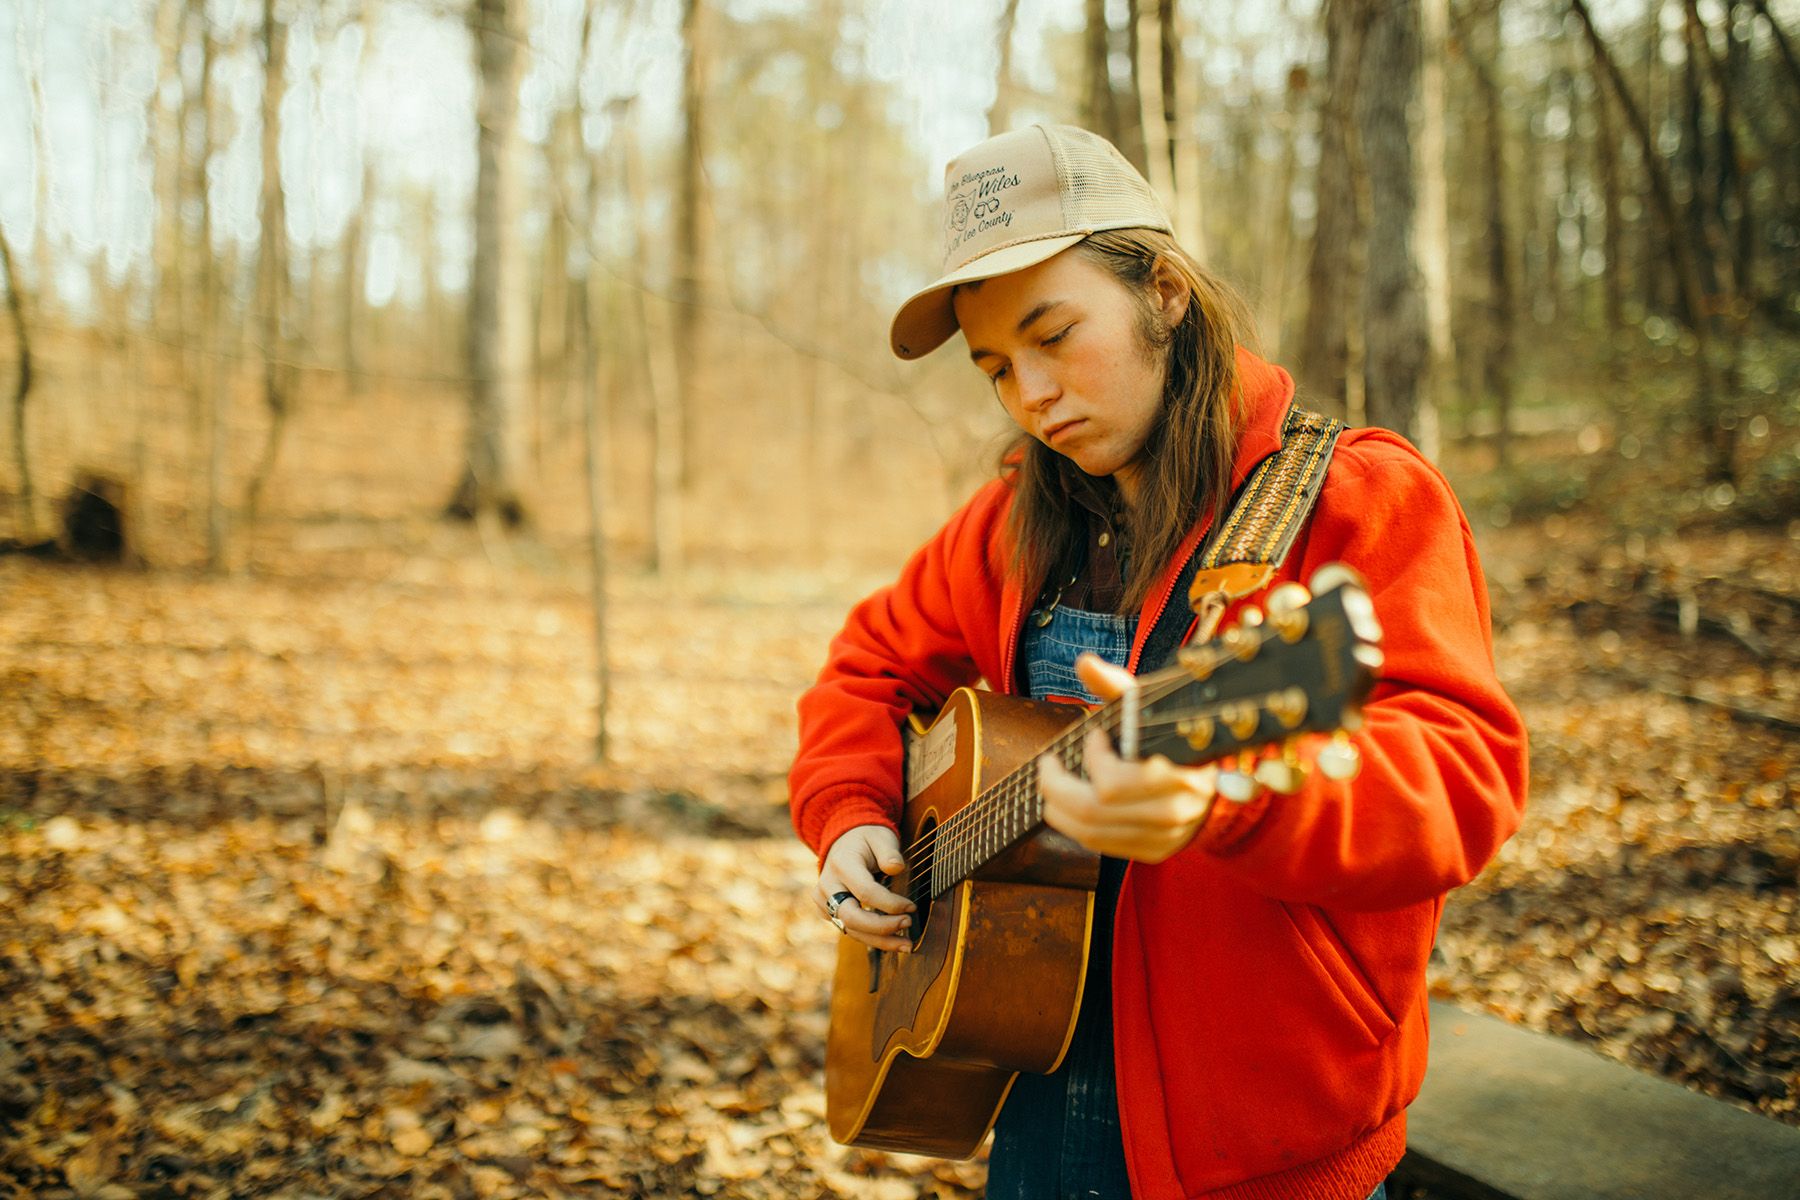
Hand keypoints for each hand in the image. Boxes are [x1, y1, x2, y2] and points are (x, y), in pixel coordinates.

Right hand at [815, 824, 916, 951]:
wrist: (844, 842)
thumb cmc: (867, 839)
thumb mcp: (880, 837)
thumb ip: (889, 852)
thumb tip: (897, 868)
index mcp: (841, 864)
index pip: (865, 892)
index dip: (890, 903)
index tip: (911, 907)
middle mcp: (827, 885)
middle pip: (851, 917)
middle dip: (882, 927)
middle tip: (908, 924)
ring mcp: (823, 902)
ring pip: (850, 930)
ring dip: (880, 941)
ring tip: (906, 945)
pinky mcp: (827, 912)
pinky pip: (850, 930)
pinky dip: (872, 938)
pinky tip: (892, 942)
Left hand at [1038, 654, 1217, 862]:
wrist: (1215, 777)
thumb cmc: (1172, 734)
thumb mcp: (1150, 705)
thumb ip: (1116, 685)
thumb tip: (1083, 663)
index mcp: (1179, 769)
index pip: (1113, 782)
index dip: (1092, 758)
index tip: (1093, 736)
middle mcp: (1175, 808)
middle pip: (1093, 809)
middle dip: (1056, 785)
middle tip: (1047, 764)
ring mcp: (1165, 835)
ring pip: (1090, 832)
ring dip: (1057, 807)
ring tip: (1050, 784)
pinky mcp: (1155, 850)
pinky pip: (1100, 845)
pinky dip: (1075, 825)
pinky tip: (1070, 804)